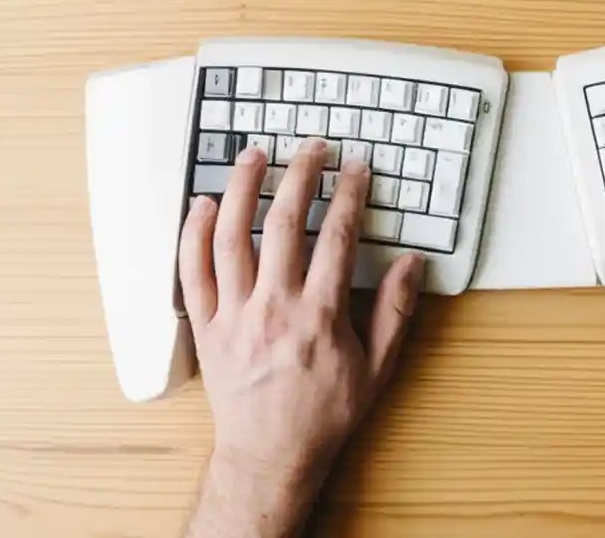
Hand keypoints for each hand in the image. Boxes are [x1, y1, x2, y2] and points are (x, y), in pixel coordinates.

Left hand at [179, 141, 424, 537]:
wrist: (270, 455)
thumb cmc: (325, 414)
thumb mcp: (378, 368)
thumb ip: (396, 312)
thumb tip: (412, 265)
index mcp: (319, 316)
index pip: (338, 238)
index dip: (350, 196)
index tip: (356, 170)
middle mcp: (273, 308)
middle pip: (284, 225)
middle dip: (300, 177)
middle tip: (311, 149)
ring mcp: (234, 315)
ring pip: (231, 237)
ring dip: (241, 190)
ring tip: (253, 156)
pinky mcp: (205, 326)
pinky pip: (192, 272)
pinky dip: (193, 234)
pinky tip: (201, 205)